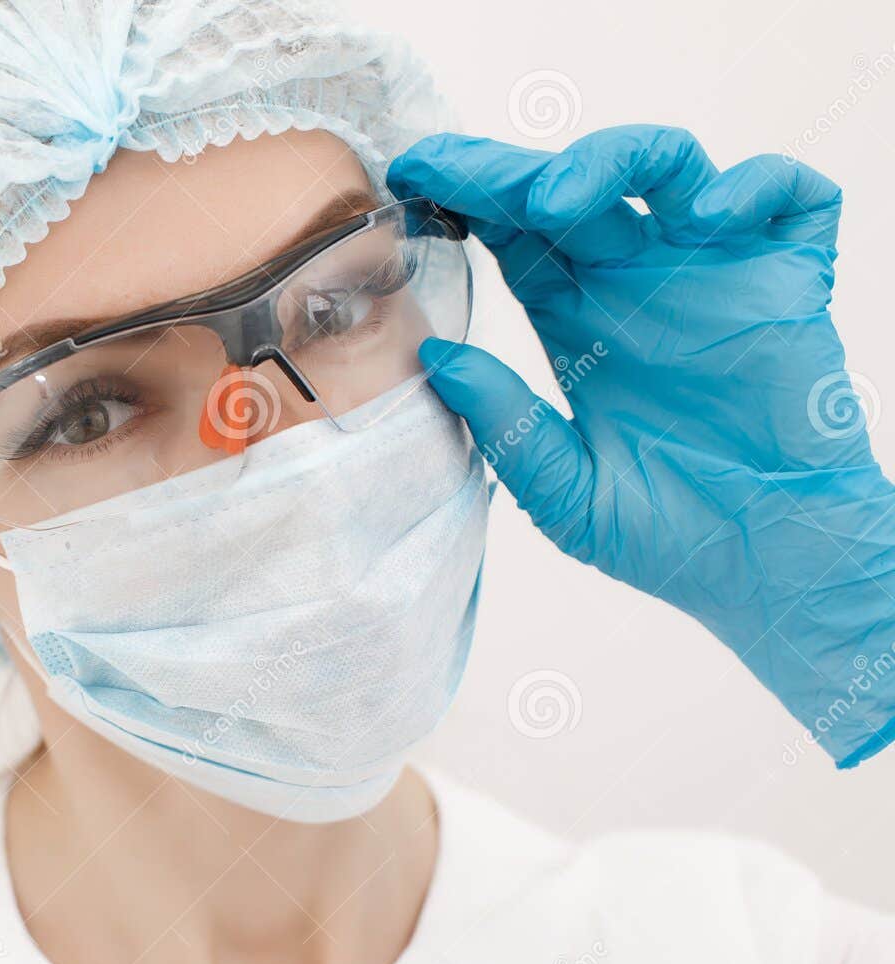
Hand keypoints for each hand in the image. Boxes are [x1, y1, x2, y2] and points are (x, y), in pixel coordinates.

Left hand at [389, 124, 894, 766]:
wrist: (767, 567)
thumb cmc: (666, 535)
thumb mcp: (563, 490)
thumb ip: (506, 424)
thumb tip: (436, 355)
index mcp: (578, 321)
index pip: (515, 234)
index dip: (466, 198)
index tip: (409, 181)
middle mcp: (640, 282)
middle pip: (572, 189)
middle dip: (506, 169)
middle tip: (449, 170)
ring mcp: (715, 273)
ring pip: (667, 166)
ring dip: (609, 160)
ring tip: (554, 201)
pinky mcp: (790, 280)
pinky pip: (790, 196)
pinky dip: (754, 184)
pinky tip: (707, 216)